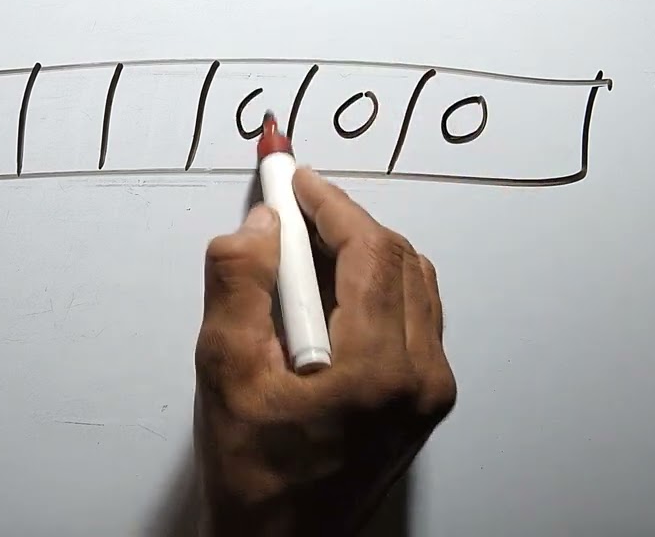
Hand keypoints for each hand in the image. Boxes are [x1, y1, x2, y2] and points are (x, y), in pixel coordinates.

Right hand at [194, 168, 455, 536]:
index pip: (370, 251)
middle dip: (344, 223)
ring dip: (363, 252)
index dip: (329, 204)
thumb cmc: (255, 476)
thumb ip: (238, 285)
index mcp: (378, 371)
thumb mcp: (224, 373)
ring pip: (414, 283)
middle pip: (399, 259)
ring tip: (304, 250)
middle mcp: (421, 379)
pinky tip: (329, 293)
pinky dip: (376, 286)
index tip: (294, 179)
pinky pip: (415, 315)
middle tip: (291, 210)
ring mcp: (430, 392)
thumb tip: (261, 224)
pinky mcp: (425, 400)